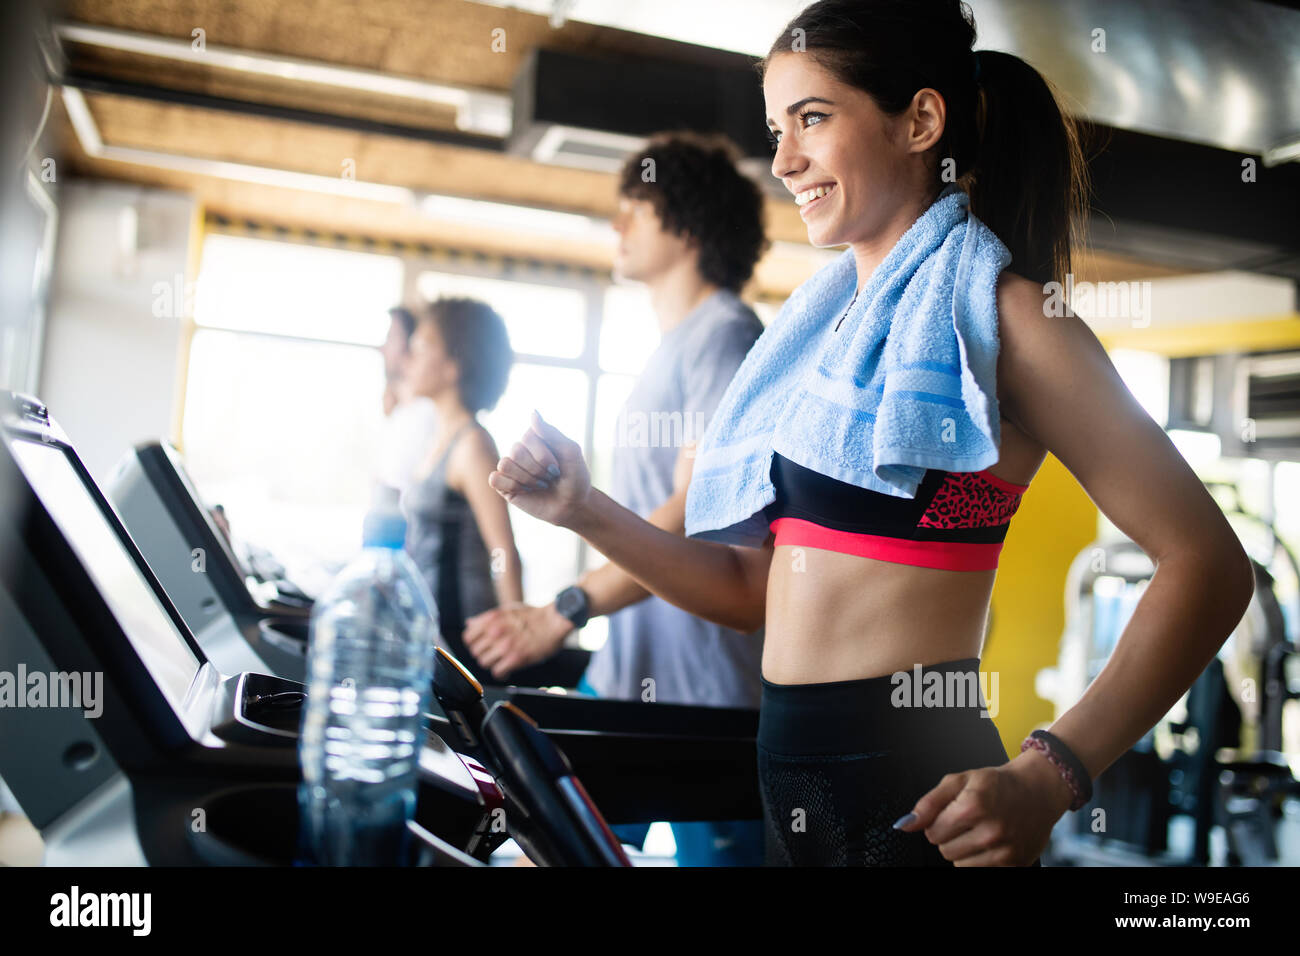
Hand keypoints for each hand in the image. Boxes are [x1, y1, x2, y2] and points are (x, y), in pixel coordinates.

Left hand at [462, 601, 572, 679]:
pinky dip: (501, 673)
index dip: (473, 643)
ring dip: (492, 663)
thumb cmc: (534, 615)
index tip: (481, 646)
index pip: (468, 637)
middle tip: (494, 655)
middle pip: (475, 651)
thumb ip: (486, 618)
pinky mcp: (516, 658)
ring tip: (501, 661)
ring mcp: (505, 645)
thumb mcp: (507, 610)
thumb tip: (469, 623)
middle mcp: (496, 631)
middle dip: (484, 654)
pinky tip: (507, 669)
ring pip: (484, 662)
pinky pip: (497, 672)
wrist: (555, 620)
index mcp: (492, 619)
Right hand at [487, 410, 589, 528]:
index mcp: (535, 438)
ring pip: (505, 464)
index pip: (528, 437)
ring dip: (527, 479)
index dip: (543, 455)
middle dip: (537, 469)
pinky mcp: (504, 485)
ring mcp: (511, 467)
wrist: (573, 506)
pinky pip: (495, 478)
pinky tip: (525, 491)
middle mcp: (521, 449)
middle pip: (516, 451)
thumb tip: (533, 413)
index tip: (558, 467)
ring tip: (540, 485)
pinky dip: (512, 486)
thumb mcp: (570, 452)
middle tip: (549, 478)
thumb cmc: (575, 478)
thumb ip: (551, 433)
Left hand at [893, 751, 1074, 864]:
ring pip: (961, 865)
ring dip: (964, 851)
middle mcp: (991, 831)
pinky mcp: (1015, 864)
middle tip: (968, 821)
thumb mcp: (959, 781)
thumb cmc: (996, 784)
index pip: (932, 832)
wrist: (1038, 790)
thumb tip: (905, 825)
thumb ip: (928, 803)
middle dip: (950, 837)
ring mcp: (1005, 851)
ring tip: (980, 831)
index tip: (952, 813)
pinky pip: (981, 871)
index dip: (938, 822)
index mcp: (973, 806)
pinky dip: (980, 860)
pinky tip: (991, 842)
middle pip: (945, 851)